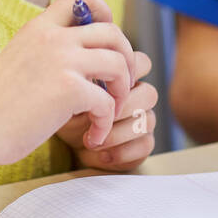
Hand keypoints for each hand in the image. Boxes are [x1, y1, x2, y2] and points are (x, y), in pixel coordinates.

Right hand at [0, 0, 136, 166]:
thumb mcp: (19, 60)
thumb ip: (46, 52)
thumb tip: (77, 59)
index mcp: (38, 27)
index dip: (104, 14)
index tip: (103, 44)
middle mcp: (52, 37)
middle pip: (112, 31)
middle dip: (125, 58)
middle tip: (119, 86)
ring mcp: (62, 60)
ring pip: (118, 63)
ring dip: (122, 91)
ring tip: (108, 113)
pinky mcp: (69, 88)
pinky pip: (108, 101)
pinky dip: (105, 123)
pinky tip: (92, 137)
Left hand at [55, 53, 156, 170]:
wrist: (67, 142)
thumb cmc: (68, 111)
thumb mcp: (69, 93)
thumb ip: (84, 81)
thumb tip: (91, 82)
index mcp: (125, 76)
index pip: (142, 63)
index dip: (126, 73)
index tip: (97, 85)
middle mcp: (140, 96)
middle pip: (150, 94)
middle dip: (121, 107)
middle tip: (94, 116)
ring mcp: (144, 119)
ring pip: (148, 120)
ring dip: (117, 133)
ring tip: (90, 141)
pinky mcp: (143, 143)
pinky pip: (146, 145)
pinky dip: (121, 151)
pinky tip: (101, 154)